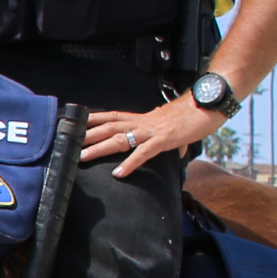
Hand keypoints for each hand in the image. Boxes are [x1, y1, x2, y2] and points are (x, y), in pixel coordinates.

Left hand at [80, 92, 221, 178]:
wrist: (208, 105)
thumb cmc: (192, 117)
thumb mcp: (174, 130)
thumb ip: (172, 141)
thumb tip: (178, 151)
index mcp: (141, 119)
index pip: (111, 117)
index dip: (92, 119)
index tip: (74, 123)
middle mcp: (142, 122)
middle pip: (108, 127)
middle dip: (87, 135)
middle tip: (68, 143)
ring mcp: (152, 130)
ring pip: (120, 138)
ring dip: (99, 148)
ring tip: (83, 157)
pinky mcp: (164, 139)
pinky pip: (144, 152)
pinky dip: (130, 162)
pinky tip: (119, 172)